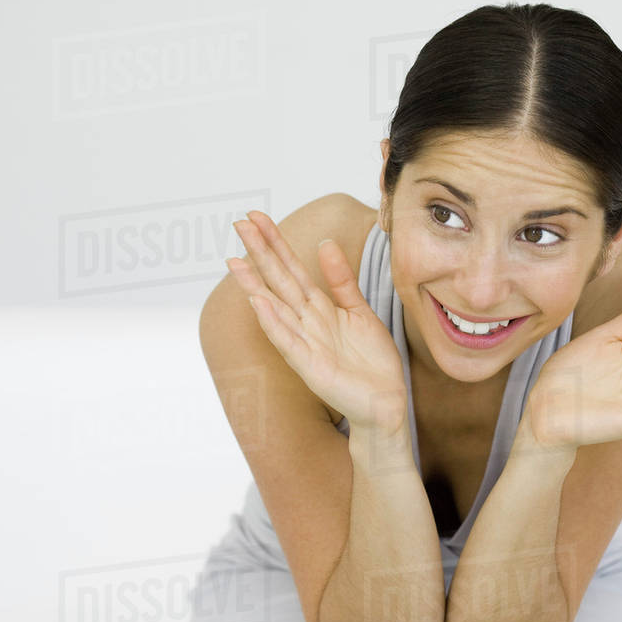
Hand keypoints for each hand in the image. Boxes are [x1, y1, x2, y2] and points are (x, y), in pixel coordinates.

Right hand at [227, 211, 407, 433]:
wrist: (386, 403)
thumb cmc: (371, 362)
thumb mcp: (360, 312)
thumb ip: (342, 281)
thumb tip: (325, 243)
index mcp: (318, 309)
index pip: (291, 269)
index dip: (275, 243)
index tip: (257, 217)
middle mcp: (306, 323)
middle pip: (279, 281)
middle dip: (260, 253)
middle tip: (239, 223)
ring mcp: (305, 345)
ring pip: (275, 309)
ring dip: (254, 286)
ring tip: (235, 262)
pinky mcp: (310, 367)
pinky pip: (288, 342)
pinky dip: (273, 323)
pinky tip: (259, 303)